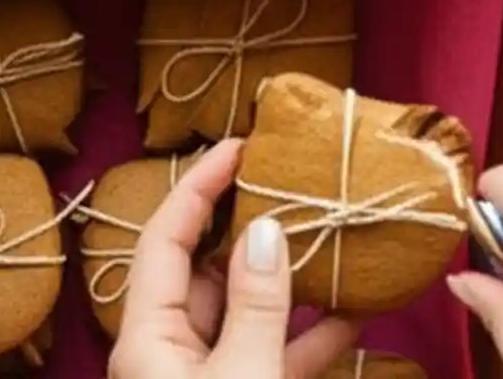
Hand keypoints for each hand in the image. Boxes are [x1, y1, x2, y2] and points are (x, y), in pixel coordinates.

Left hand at [109, 138, 362, 378]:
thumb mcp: (244, 376)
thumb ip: (256, 306)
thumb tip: (266, 231)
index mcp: (147, 337)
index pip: (164, 240)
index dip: (198, 187)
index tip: (240, 147)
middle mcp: (170, 350)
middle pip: (208, 269)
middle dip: (252, 228)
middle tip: (293, 184)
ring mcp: (207, 375)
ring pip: (247, 311)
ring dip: (291, 281)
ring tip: (332, 235)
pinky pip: (275, 353)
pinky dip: (311, 333)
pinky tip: (355, 309)